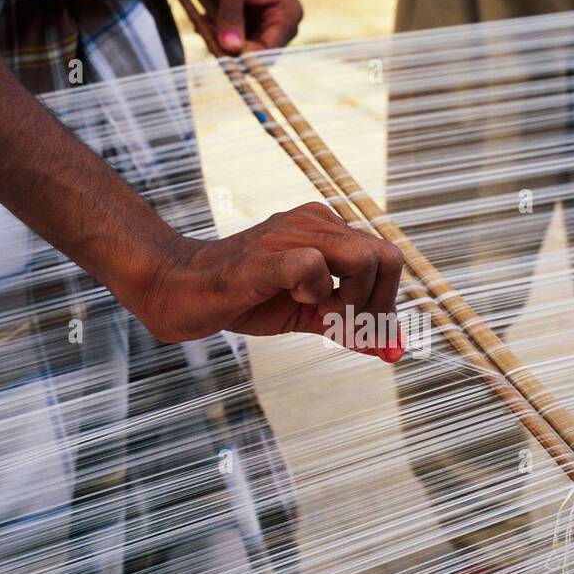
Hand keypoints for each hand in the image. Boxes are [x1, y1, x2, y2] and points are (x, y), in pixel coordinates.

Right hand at [138, 202, 404, 360]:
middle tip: (350, 327)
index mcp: (330, 229)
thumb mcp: (308, 314)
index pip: (389, 259)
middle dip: (380, 306)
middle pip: (388, 257)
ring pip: (364, 259)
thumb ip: (349, 327)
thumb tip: (391, 350)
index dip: (388, 303)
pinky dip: (316, 294)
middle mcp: (317, 222)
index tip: (369, 334)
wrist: (181, 289)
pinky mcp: (268, 254)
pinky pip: (315, 266)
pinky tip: (293, 298)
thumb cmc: (244, 296)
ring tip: (318, 309)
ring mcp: (293, 233)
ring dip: (353, 300)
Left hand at [183, 0, 302, 53]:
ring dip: (219, 42)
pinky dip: (214, 36)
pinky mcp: (243, 26)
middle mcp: (278, 24)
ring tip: (207, 19)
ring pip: (239, 52)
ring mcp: (260, 26)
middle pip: (255, 55)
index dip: (248, 57)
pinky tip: (205, 18)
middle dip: (231, 49)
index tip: (224, 55)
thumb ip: (231, 14)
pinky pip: (228, 44)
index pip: (271, 49)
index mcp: (288, 13)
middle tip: (209, 32)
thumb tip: (231, 48)